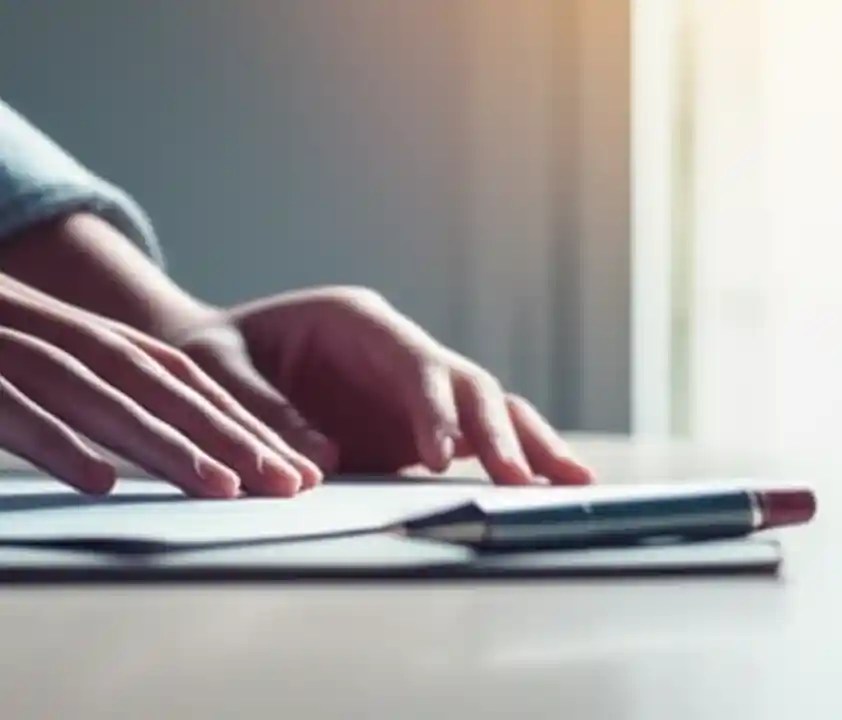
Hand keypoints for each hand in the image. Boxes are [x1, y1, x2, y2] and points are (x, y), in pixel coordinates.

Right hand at [0, 276, 319, 496]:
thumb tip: (131, 452)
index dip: (233, 418)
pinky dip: (56, 442)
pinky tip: (101, 482)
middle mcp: (44, 327)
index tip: (289, 464)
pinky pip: (8, 407)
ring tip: (225, 487)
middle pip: (152, 382)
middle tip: (288, 483)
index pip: (170, 375)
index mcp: (70, 330)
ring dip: (164, 440)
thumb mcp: (15, 361)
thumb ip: (71, 398)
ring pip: (94, 391)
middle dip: (227, 433)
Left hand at [170, 287, 594, 484]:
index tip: (441, 456)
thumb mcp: (217, 371)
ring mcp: (416, 390)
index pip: (413, 361)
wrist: (211, 360)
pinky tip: (545, 489)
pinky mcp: (420, 426)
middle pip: (469, 385)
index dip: (434, 407)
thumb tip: (322, 466)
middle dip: (499, 432)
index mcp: (358, 321)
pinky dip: (512, 462)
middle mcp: (400, 351)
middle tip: (521, 482)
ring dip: (528, 445)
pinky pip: (476, 441)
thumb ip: (264, 412)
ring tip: (573, 483)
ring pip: (490, 409)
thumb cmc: (211, 355)